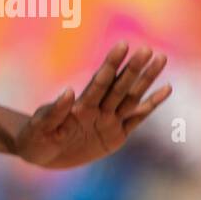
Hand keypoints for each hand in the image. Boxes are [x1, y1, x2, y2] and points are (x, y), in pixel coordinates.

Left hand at [15, 43, 171, 168]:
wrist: (39, 154)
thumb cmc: (34, 138)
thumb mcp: (39, 127)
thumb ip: (54, 111)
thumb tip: (69, 91)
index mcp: (80, 106)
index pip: (99, 81)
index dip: (111, 64)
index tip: (122, 45)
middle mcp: (97, 109)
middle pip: (119, 86)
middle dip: (133, 69)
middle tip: (147, 50)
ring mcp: (108, 121)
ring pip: (132, 97)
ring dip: (146, 80)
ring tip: (161, 59)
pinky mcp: (116, 135)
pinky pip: (137, 119)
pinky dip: (151, 105)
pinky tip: (166, 89)